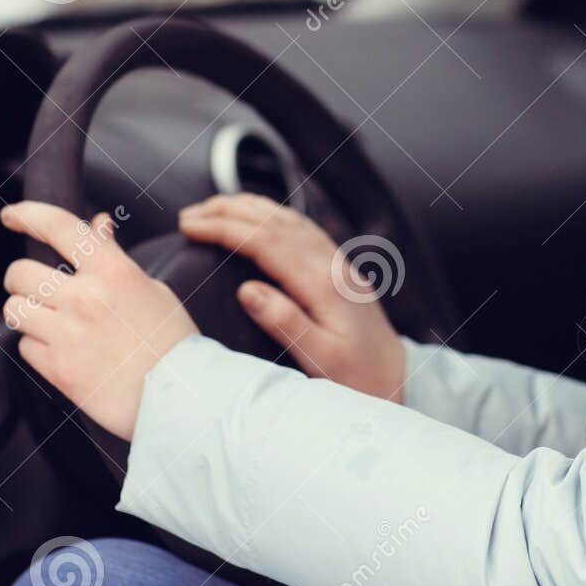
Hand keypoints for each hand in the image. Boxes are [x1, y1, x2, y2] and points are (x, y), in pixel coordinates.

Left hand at [0, 202, 198, 440]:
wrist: (181, 396)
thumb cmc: (173, 343)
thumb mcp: (152, 288)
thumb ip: (115, 257)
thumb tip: (97, 225)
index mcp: (113, 271)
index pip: (58, 227)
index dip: (28, 215)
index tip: (12, 217)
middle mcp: (85, 298)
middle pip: (20, 273)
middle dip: (24, 279)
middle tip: (39, 288)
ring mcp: (68, 335)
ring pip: (14, 309)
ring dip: (27, 312)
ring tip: (51, 321)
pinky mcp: (58, 369)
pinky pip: (25, 347)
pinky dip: (38, 346)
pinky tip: (65, 350)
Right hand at [177, 194, 405, 402]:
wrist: (396, 379)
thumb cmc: (358, 377)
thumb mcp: (320, 358)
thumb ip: (286, 322)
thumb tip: (249, 290)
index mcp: (323, 284)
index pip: (265, 242)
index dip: (224, 229)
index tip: (190, 227)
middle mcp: (332, 265)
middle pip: (275, 222)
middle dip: (229, 212)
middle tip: (190, 214)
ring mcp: (338, 263)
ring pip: (289, 219)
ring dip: (250, 208)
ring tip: (214, 206)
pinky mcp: (340, 269)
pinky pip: (303, 228)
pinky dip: (274, 215)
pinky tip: (259, 216)